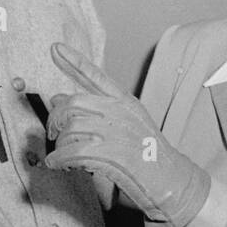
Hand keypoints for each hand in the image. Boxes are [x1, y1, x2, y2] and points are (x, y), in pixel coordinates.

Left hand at [44, 43, 210, 226]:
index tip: (55, 48)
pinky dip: (59, 159)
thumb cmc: (148, 153)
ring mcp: (116, 132)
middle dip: (55, 118)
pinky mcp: (111, 155)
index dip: (74, 61)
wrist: (173, 179)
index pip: (96, 76)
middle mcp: (120, 112)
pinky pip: (73, 152)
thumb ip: (96, 109)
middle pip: (73, 104)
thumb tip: (59, 97)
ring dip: (59, 144)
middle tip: (52, 133)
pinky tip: (56, 164)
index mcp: (126, 102)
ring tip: (61, 156)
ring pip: (71, 129)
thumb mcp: (127, 124)